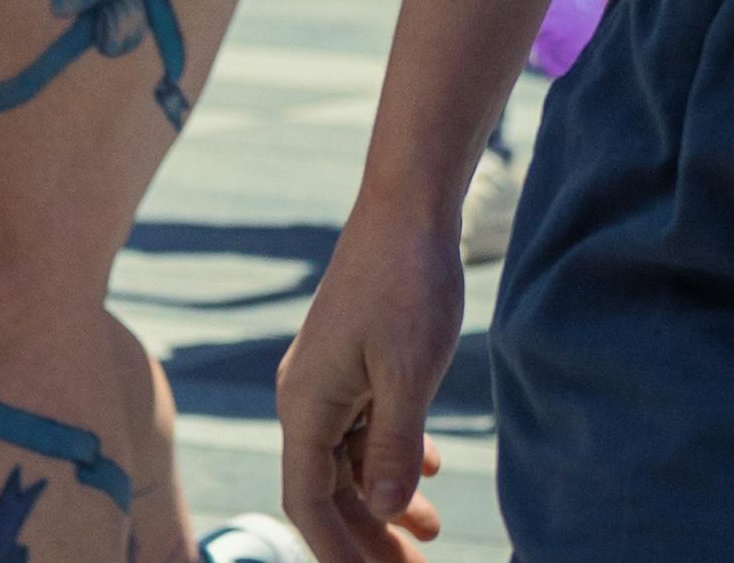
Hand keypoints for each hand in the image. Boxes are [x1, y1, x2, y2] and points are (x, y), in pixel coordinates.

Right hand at [279, 183, 466, 556]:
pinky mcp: (355, 360)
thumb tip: (384, 512)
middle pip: (328, 490)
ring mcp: (330, 378)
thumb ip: (394, 444)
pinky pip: (365, 425)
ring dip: (382, 500)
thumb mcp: (410, 371)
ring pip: (349, 460)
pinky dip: (391, 455)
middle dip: (366, 535)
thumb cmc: (407, 281)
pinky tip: (426, 475)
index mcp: (306, 406)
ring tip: (427, 534)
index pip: (309, 503)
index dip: (339, 550)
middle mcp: (307, 398)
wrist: (408, 205)